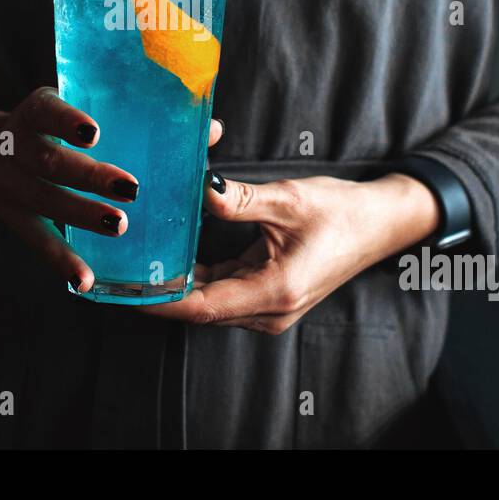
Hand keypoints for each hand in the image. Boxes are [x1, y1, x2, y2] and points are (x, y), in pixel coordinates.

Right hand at [0, 87, 218, 292]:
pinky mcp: (13, 219)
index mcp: (34, 113)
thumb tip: (209, 129)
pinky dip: (62, 260)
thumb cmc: (50, 132)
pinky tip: (86, 280)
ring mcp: (10, 186)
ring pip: (45, 201)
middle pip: (49, 162)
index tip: (94, 132)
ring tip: (119, 225)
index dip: (66, 121)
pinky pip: (37, 241)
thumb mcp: (74, 113)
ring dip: (82, 215)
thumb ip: (133, 119)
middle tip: (130, 188)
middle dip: (88, 176)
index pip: (45, 111)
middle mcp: (15, 147)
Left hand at [142, 157, 440, 334]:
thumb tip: (198, 190)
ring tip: (138, 256)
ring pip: (209, 300)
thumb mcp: (287, 199)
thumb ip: (238, 200)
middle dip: (160, 286)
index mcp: (274, 292)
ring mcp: (269, 307)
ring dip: (177, 280)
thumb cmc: (341, 212)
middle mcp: (269, 310)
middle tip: (119, 263)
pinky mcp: (268, 295)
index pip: (201, 306)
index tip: (124, 286)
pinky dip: (198, 274)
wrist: (380, 224)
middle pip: (199, 307)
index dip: (159, 299)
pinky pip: (223, 289)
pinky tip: (173, 252)